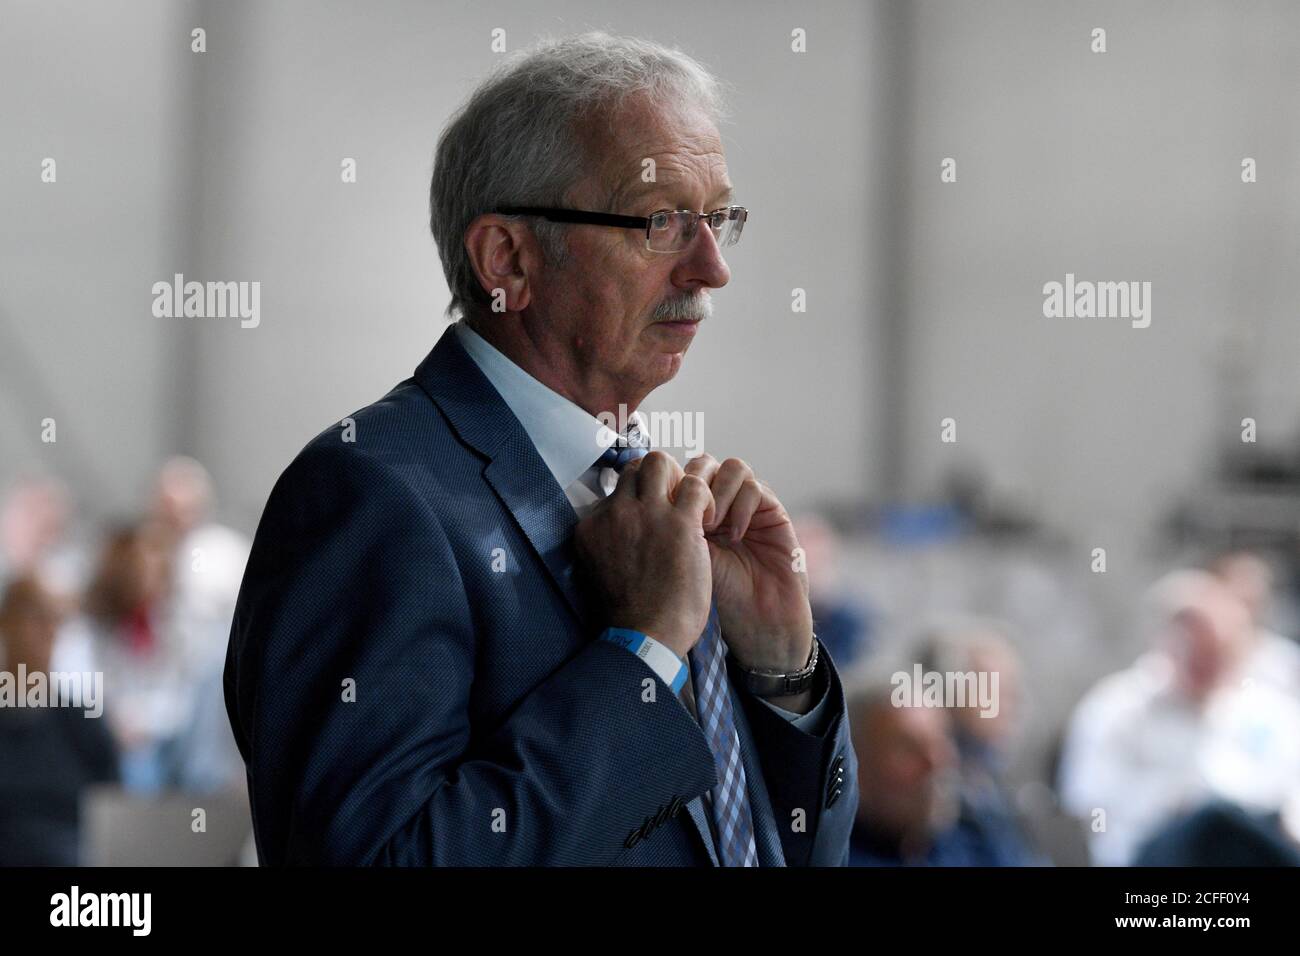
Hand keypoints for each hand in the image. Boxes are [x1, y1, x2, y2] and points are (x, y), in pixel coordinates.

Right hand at [574, 451, 713, 657]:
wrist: (645, 636)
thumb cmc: (630, 613)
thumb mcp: (603, 568)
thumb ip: (611, 540)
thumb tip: (628, 530)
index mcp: (592, 526)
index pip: (617, 488)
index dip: (640, 495)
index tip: (654, 510)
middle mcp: (615, 513)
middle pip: (636, 465)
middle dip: (659, 476)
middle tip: (675, 500)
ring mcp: (645, 514)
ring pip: (662, 462)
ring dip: (680, 479)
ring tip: (691, 507)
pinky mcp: (678, 522)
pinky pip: (695, 485)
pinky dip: (706, 498)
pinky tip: (707, 522)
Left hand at [684, 454, 813, 674]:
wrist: (754, 621)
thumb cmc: (712, 595)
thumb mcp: (681, 554)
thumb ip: (669, 522)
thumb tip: (647, 494)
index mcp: (691, 510)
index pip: (680, 472)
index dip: (672, 482)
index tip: (663, 509)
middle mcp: (719, 503)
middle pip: (705, 462)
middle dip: (695, 483)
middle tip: (688, 515)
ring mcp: (746, 506)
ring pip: (732, 467)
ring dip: (718, 492)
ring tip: (710, 525)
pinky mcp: (772, 512)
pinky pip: (755, 487)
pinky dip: (741, 507)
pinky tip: (734, 536)